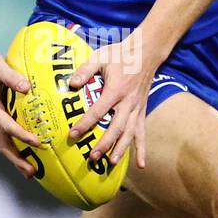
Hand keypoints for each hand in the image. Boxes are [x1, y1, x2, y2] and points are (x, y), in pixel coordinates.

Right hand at [0, 50, 41, 179]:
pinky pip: (6, 137)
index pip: (7, 126)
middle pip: (3, 144)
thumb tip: (28, 88)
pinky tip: (28, 154)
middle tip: (32, 172)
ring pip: (3, 144)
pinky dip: (17, 148)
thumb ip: (12, 77)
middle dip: (17, 159)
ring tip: (31, 172)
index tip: (37, 143)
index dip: (22, 136)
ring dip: (16, 158)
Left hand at [65, 31, 156, 170]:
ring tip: (111, 163)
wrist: (146, 52)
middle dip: (104, 143)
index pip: (98, 111)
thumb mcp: (100, 56)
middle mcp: (128, 102)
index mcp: (116, 90)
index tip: (72, 135)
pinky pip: (142, 132)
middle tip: (92, 157)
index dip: (85, 123)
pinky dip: (142, 149)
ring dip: (121, 149)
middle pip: (116, 127)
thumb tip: (72, 84)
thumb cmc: (120, 54)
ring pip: (129, 133)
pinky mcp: (142, 111)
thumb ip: (86, 70)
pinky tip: (141, 165)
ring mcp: (137, 108)